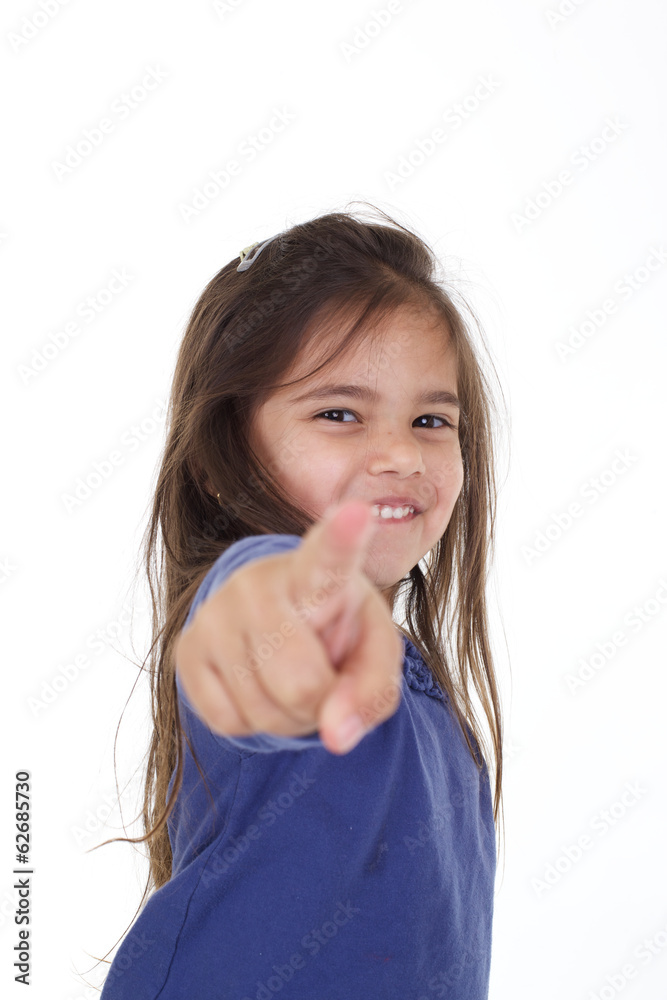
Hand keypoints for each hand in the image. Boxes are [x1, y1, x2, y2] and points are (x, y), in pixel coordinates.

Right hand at [174, 500, 403, 753]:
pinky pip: (228, 721)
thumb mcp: (374, 654)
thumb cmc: (337, 633)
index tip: (357, 513)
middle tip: (323, 679)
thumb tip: (335, 737)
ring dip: (289, 718)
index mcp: (319, 570)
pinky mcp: (186, 649)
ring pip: (264, 710)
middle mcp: (259, 582)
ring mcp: (216, 613)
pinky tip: (257, 686)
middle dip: (320, 702)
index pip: (330, 557)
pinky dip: (253, 723)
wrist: (276, 625)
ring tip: (290, 680)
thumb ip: (374, 690)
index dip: (343, 539)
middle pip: (300, 680)